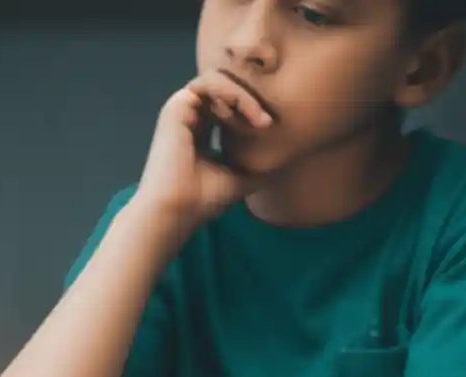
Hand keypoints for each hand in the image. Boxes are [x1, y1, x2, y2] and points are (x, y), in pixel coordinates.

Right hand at [134, 69, 276, 227]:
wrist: (178, 209)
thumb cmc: (204, 200)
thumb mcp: (242, 178)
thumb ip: (259, 162)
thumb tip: (288, 157)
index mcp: (200, 131)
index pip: (228, 104)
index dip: (252, 108)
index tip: (269, 128)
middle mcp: (190, 117)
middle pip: (225, 87)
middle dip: (251, 97)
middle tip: (269, 122)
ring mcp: (182, 109)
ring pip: (220, 79)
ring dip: (246, 94)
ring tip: (262, 120)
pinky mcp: (177, 105)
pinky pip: (211, 81)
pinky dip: (234, 92)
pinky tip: (249, 113)